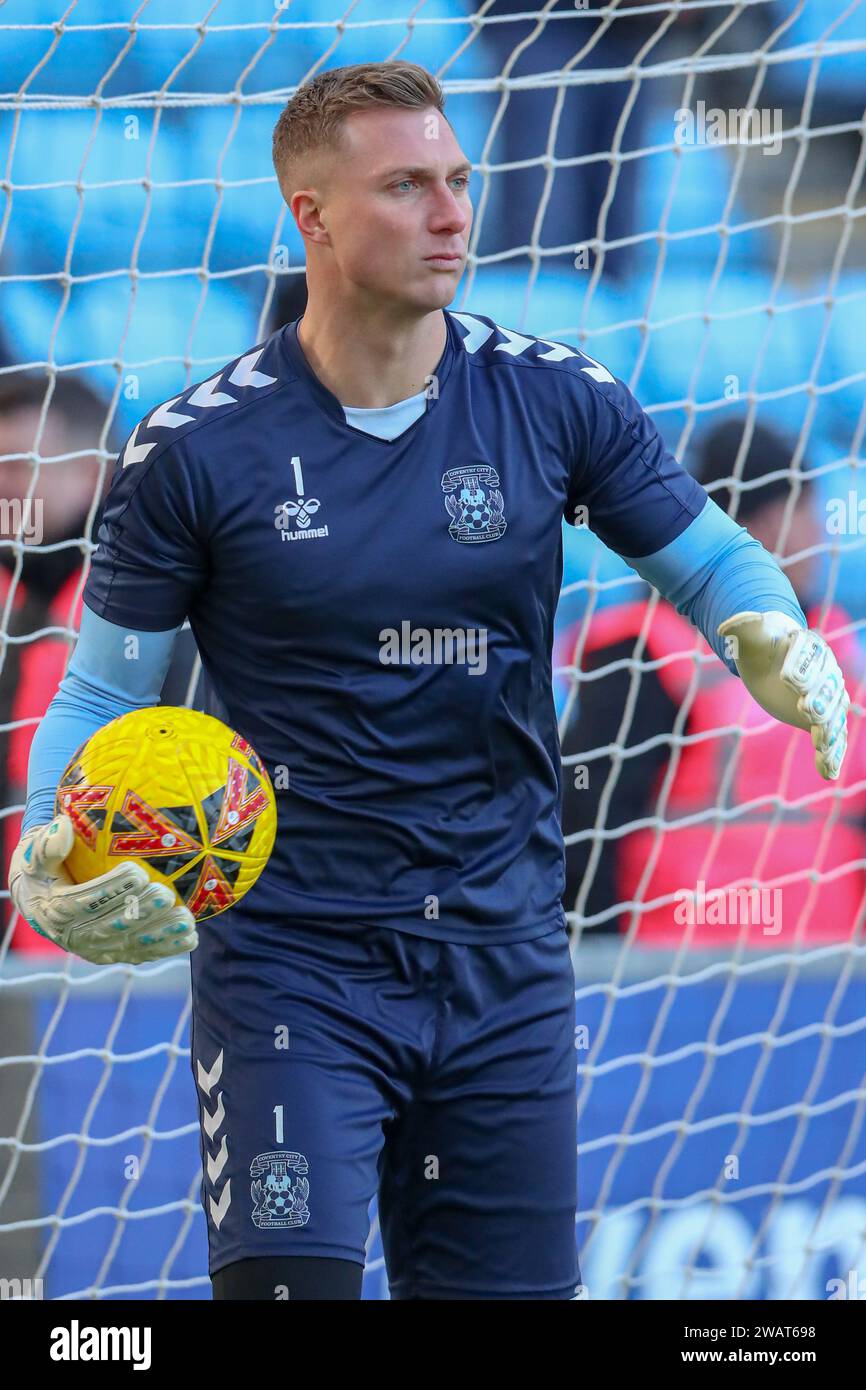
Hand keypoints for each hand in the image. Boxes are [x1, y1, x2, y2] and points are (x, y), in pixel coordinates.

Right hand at [8, 814, 197, 963]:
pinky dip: (167, 948)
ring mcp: (96, 949)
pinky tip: (190, 937)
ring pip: (131, 944)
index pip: (84, 903)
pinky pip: (142, 953)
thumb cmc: (43, 868)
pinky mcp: (114, 954)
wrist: (39, 900)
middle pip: (112, 926)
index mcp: (56, 911)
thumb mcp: (36, 855)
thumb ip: (47, 844)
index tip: (137, 872)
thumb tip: (64, 825)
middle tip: (166, 894)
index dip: (111, 889)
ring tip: (186, 919)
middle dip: (142, 912)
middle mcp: (75, 937)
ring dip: (161, 934)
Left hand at [717, 610, 849, 780]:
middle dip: (819, 700)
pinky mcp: (820, 720)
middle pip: (828, 688)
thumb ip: (743, 628)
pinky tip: (827, 773)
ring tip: (822, 745)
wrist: (771, 662)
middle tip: (806, 710)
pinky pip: (831, 738)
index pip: (811, 656)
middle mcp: (825, 673)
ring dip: (829, 731)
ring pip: (833, 716)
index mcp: (809, 647)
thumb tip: (727, 622)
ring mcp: (826, 699)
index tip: (788, 678)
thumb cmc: (760, 646)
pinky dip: (831, 756)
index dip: (801, 667)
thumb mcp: (749, 637)